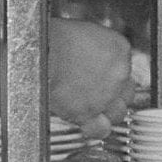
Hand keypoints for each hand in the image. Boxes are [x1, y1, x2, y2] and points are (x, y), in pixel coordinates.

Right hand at [48, 17, 134, 139]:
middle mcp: (119, 73)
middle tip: (94, 89)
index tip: (100, 73)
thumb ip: (100, 48)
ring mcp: (106, 96)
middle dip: (112, 93)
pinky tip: (88, 123)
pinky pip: (101, 129)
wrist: (35, 54)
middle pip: (126, 90)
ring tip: (90, 105)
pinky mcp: (88, 113)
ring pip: (118, 112)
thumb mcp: (85, 32)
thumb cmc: (52, 39)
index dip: (111, 73)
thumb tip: (96, 58)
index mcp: (119, 48)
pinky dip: (95, 128)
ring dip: (106, 110)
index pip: (126, 66)